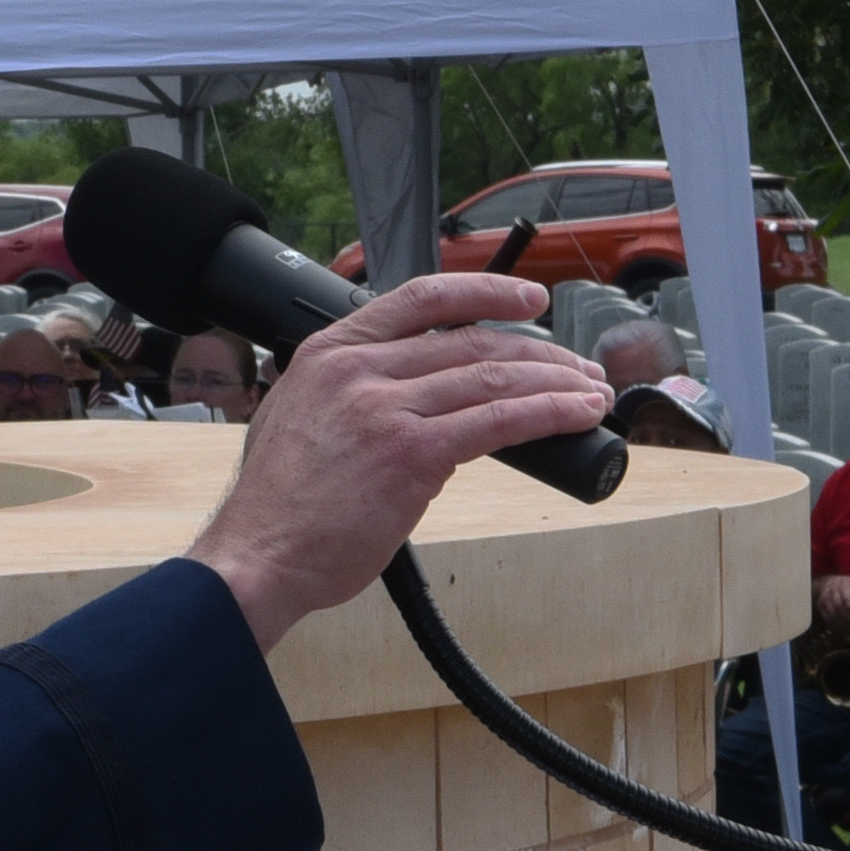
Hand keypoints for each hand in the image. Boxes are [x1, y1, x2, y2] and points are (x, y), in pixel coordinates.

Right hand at [183, 274, 610, 649]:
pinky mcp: (412, 455)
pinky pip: (500, 421)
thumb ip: (352, 394)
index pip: (423, 298)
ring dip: (557, 382)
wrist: (258, 558)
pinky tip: (577, 414)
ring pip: (495, 377)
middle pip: (473, 341)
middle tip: (578, 367)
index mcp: (331, 352)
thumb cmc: (279, 506)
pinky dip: (549, 413)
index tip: (530, 299)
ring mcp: (386, 409)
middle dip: (540, 352)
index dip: (487, 292)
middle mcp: (359, 369)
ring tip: (592, 392)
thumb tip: (410, 397)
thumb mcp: (301, 417)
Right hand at [814, 572, 849, 624]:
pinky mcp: (821, 608)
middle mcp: (832, 590)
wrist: (831, 583)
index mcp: (844, 583)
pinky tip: (845, 634)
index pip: (844, 591)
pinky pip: (827, 620)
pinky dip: (836, 628)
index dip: (846, 598)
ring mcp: (825, 599)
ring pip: (832, 615)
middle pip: (838, 606)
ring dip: (844, 626)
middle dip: (849, 618)